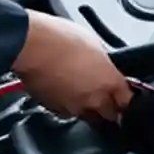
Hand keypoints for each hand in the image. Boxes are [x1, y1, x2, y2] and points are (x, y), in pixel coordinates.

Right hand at [12, 10, 132, 121]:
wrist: (27, 44)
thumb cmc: (57, 38)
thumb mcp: (93, 43)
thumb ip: (103, 63)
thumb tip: (102, 67)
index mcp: (109, 82)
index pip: (126, 101)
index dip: (123, 97)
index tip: (119, 93)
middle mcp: (92, 100)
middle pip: (108, 115)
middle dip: (106, 107)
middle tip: (99, 93)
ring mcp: (71, 106)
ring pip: (84, 115)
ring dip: (83, 106)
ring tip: (75, 89)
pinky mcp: (51, 107)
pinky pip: (63, 110)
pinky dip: (63, 102)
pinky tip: (58, 88)